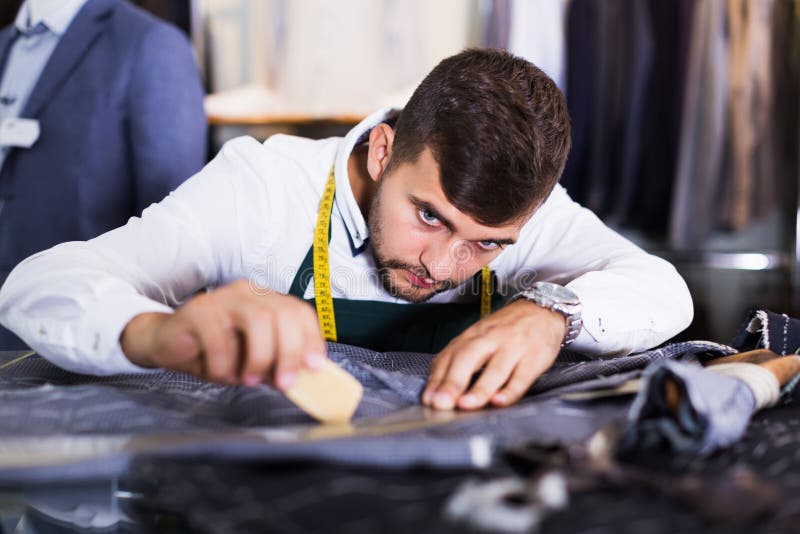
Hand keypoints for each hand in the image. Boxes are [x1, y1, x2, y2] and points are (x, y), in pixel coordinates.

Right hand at [119, 280, 326, 390]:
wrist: (165, 343)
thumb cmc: (213, 352)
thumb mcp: (251, 360)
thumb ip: (276, 363)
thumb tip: (303, 378)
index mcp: (266, 300)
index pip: (299, 312)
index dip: (311, 339)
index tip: (314, 367)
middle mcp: (248, 293)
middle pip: (283, 314)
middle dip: (289, 352)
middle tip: (284, 383)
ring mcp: (223, 298)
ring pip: (258, 320)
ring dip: (259, 357)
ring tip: (248, 379)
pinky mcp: (198, 310)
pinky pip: (221, 338)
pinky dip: (224, 364)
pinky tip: (219, 373)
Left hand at [422, 299, 565, 409]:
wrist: (542, 310)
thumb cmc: (505, 330)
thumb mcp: (478, 338)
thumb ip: (458, 360)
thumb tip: (436, 387)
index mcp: (472, 336)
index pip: (449, 356)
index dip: (437, 379)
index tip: (428, 399)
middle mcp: (490, 340)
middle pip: (467, 359)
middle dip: (452, 383)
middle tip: (440, 404)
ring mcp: (512, 348)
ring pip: (494, 370)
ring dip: (479, 389)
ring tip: (465, 405)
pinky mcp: (534, 358)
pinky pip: (521, 377)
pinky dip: (510, 391)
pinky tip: (499, 401)